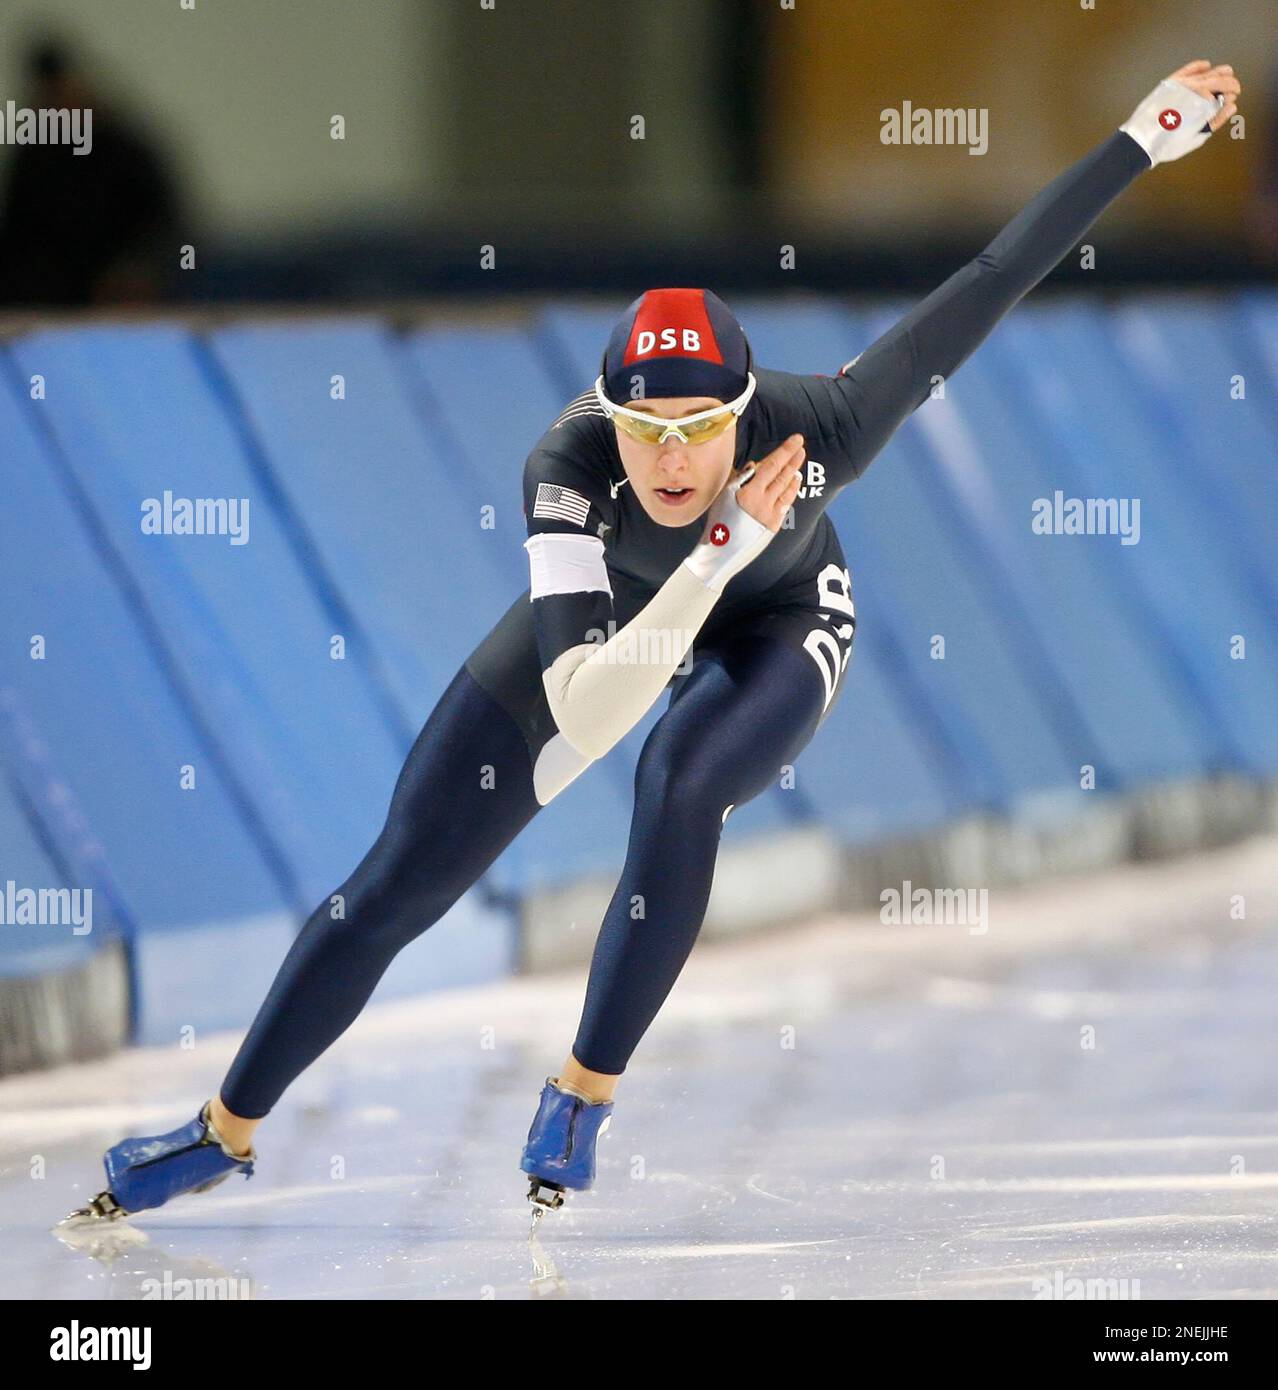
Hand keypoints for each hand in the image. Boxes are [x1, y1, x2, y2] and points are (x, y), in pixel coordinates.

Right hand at [712, 433, 805, 537]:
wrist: (721, 552)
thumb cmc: (717, 523)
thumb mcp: (723, 495)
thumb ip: (739, 477)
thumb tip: (755, 464)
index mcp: (749, 493)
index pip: (771, 466)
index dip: (785, 451)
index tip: (795, 440)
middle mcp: (763, 503)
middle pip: (782, 475)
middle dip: (793, 458)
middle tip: (801, 445)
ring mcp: (770, 515)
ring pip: (786, 489)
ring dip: (794, 472)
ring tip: (799, 459)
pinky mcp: (774, 525)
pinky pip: (786, 503)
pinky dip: (791, 490)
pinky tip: (794, 482)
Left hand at [1120, 63, 1240, 167]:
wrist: (1140, 142)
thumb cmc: (1169, 144)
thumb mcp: (1196, 137)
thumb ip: (1216, 120)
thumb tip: (1231, 106)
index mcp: (1203, 104)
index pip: (1225, 92)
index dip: (1231, 94)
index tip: (1233, 98)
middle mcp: (1194, 90)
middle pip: (1219, 79)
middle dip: (1230, 83)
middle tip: (1234, 87)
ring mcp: (1182, 84)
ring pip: (1206, 73)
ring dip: (1219, 72)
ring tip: (1226, 73)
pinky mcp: (1170, 83)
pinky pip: (1188, 70)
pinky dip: (1199, 66)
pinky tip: (1207, 65)